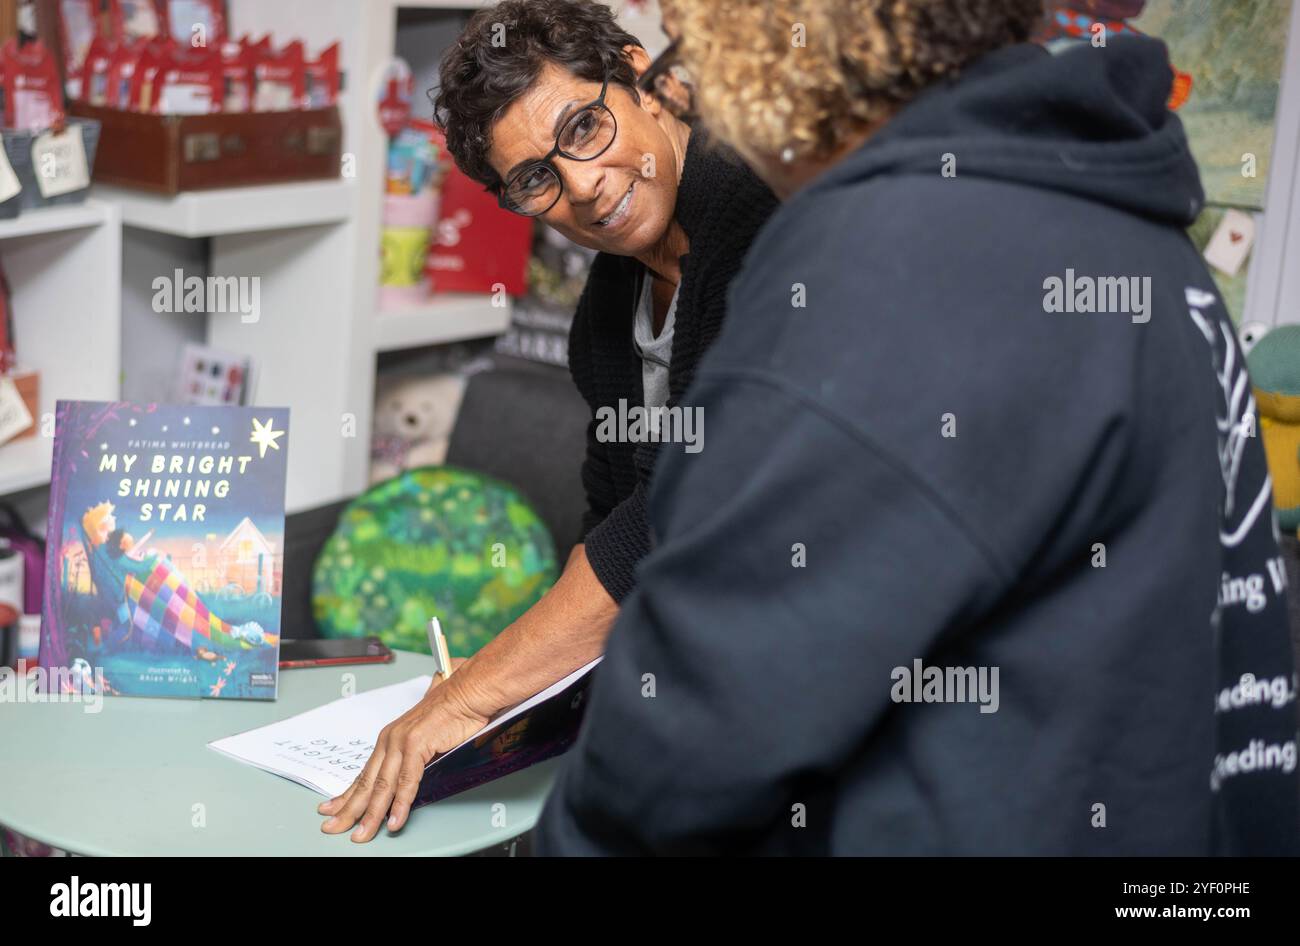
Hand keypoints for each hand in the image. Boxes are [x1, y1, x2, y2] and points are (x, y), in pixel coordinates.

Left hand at [318, 673, 488, 841]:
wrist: (467, 692)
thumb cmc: (451, 711)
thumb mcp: (423, 738)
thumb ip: (412, 757)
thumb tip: (407, 777)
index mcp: (389, 739)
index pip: (364, 774)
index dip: (347, 795)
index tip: (333, 810)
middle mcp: (390, 740)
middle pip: (367, 783)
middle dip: (349, 810)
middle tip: (333, 828)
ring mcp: (401, 743)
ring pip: (383, 786)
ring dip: (372, 815)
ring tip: (363, 834)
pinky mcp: (417, 745)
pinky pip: (407, 782)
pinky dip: (400, 804)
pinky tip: (394, 820)